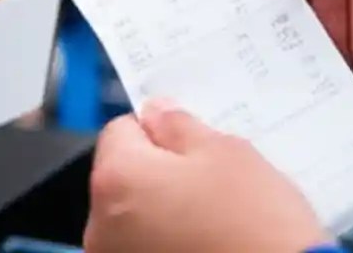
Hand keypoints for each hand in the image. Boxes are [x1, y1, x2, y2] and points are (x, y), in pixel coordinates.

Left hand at [85, 101, 325, 252]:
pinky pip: (142, 247)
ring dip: (159, 212)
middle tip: (208, 185)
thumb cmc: (253, 219)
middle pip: (122, 177)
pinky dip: (165, 242)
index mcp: (116, 177)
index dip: (158, 132)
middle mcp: (99, 223)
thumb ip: (178, 127)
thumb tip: (154, 113)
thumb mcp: (226, 154)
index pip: (121, 130)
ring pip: (131, 216)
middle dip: (157, 173)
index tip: (193, 147)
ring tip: (210, 221)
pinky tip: (203, 246)